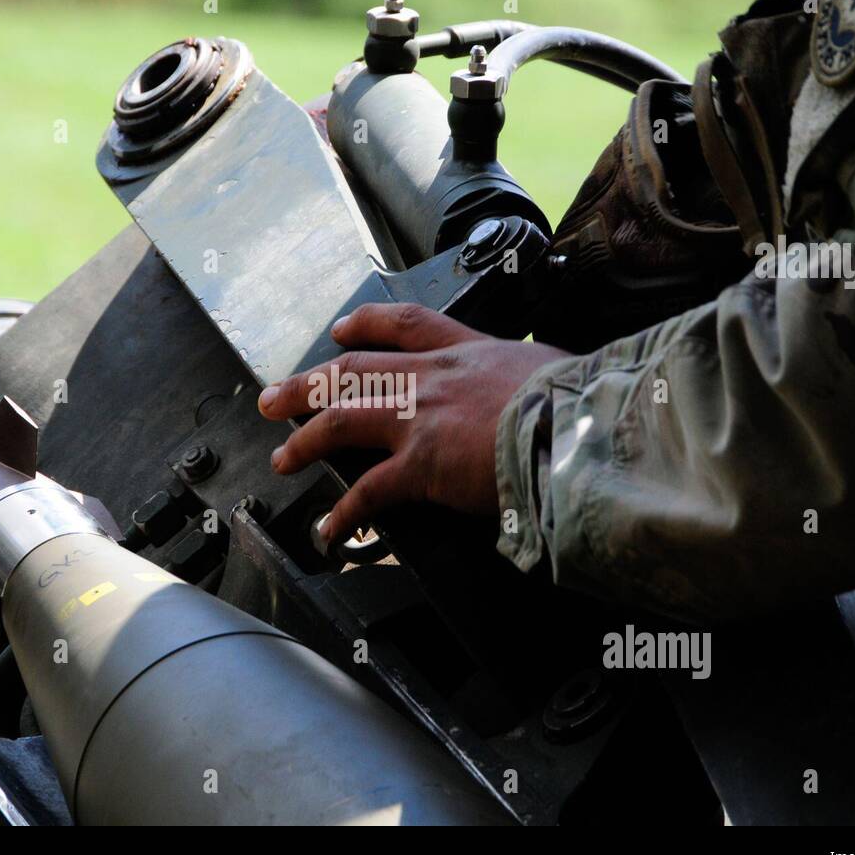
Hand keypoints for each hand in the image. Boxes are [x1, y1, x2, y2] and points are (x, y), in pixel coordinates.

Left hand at [257, 303, 569, 546]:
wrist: (578, 427)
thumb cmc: (580, 403)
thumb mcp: (549, 369)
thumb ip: (526, 379)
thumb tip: (540, 393)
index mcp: (466, 351)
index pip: (405, 325)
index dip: (366, 325)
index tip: (341, 331)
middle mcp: (432, 378)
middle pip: (352, 371)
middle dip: (307, 384)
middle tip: (275, 397)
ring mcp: (420, 420)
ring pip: (341, 421)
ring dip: (304, 440)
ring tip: (282, 458)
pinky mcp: (420, 466)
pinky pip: (367, 492)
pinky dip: (343, 514)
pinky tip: (329, 530)